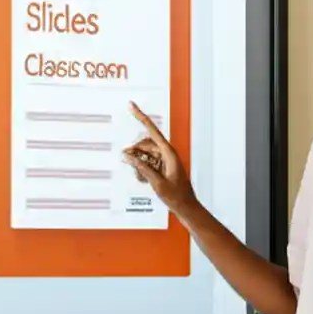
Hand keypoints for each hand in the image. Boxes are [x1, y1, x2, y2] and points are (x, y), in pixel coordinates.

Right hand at [123, 101, 197, 215]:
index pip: (152, 130)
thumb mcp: (156, 182)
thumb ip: (141, 168)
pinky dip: (142, 169)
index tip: (131, 106)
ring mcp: (164, 160)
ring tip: (140, 177)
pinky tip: (143, 180)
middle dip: (134, 151)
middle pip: (145, 144)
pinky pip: (147, 162)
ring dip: (138, 164)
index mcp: (168, 153)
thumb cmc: (177, 196)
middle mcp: (167, 153)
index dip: (140, 116)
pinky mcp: (162, 167)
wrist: (186, 208)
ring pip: (145, 154)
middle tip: (126, 159)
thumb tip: (128, 156)